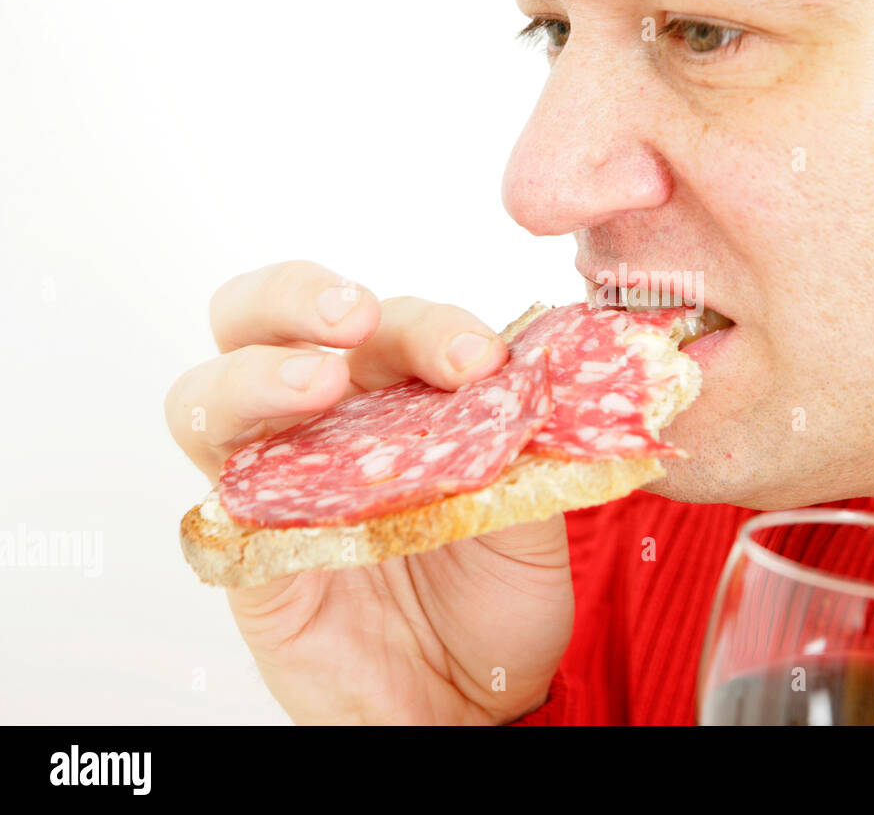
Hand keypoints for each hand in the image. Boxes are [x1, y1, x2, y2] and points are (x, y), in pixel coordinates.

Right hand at [165, 260, 570, 723]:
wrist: (474, 705)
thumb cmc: (497, 600)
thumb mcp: (532, 510)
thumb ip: (521, 442)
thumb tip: (531, 369)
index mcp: (394, 398)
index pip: (391, 329)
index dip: (431, 327)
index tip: (480, 359)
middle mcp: (323, 426)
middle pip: (262, 322)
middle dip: (300, 298)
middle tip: (357, 317)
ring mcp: (275, 485)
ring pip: (210, 395)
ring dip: (257, 373)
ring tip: (317, 382)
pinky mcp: (246, 555)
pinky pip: (213, 502)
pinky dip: (239, 472)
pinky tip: (286, 470)